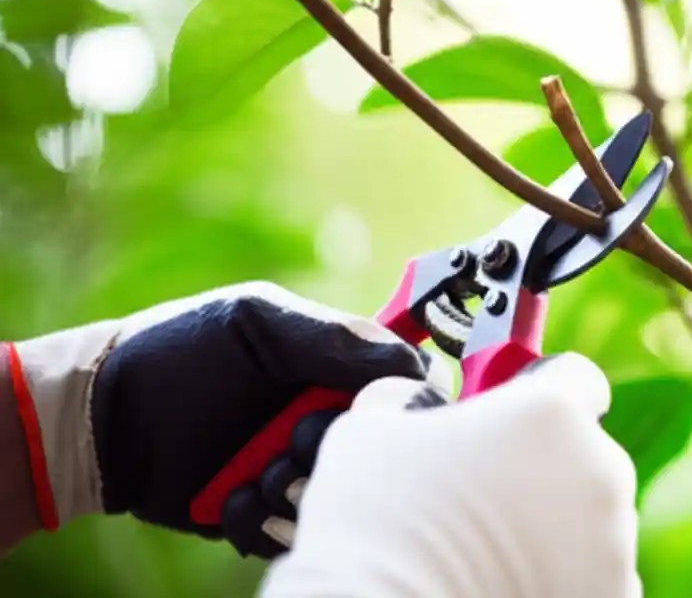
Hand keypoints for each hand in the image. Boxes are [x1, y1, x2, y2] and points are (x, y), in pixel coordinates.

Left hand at [13, 282, 443, 555]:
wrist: (105, 416)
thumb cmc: (180, 351)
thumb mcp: (260, 322)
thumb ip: (340, 339)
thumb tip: (416, 368)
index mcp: (337, 369)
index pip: (406, 391)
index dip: (399, 406)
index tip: (366, 410)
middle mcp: (326, 421)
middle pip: (380, 455)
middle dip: (335, 452)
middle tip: (293, 440)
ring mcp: (296, 471)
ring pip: (339, 502)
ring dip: (295, 489)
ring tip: (254, 471)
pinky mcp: (265, 517)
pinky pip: (288, 537)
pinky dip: (259, 521)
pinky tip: (229, 495)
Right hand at [260, 354, 640, 597]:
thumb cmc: (374, 527)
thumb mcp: (367, 434)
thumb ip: (407, 401)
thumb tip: (408, 399)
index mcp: (551, 413)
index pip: (578, 380)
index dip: (546, 392)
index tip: (518, 415)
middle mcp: (599, 469)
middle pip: (585, 452)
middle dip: (546, 466)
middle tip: (488, 493)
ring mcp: (615, 540)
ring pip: (593, 516)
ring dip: (557, 524)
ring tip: (492, 549)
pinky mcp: (615, 592)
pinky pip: (598, 572)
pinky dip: (566, 576)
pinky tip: (511, 582)